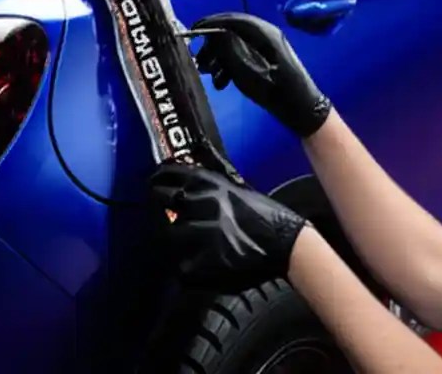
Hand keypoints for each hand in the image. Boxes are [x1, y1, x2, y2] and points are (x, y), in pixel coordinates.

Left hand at [149, 162, 311, 291]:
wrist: (288, 244)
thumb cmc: (264, 216)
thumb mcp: (236, 189)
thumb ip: (209, 187)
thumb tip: (183, 184)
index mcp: (211, 184)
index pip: (169, 175)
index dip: (157, 180)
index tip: (154, 185)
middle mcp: (203, 204)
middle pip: (161, 200)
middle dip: (157, 208)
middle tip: (159, 215)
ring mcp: (203, 233)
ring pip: (168, 234)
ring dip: (172, 239)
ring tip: (179, 244)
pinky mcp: (205, 262)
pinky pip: (181, 264)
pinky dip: (186, 266)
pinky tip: (194, 264)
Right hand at [192, 12, 331, 137]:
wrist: (302, 110)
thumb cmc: (276, 91)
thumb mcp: (248, 72)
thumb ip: (230, 50)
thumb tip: (213, 33)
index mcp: (264, 33)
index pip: (232, 19)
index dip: (211, 23)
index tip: (192, 32)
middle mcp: (265, 35)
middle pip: (232, 32)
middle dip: (213, 46)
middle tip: (199, 61)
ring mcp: (267, 47)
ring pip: (235, 45)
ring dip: (219, 58)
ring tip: (208, 75)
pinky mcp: (267, 59)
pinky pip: (243, 55)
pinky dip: (230, 66)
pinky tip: (221, 82)